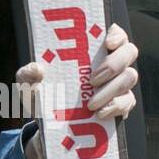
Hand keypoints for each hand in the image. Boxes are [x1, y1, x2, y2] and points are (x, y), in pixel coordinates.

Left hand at [15, 23, 138, 122]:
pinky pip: (128, 102)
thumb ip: (28, 74)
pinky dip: (115, 107)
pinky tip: (99, 114)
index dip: (116, 34)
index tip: (106, 42)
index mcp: (93, 49)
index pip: (115, 33)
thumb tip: (37, 68)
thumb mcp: (29, 83)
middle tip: (92, 80)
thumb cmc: (42, 93)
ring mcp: (119, 83)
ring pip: (129, 78)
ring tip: (91, 104)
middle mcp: (112, 62)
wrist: (48, 125)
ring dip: (111, 90)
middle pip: (129, 52)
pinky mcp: (121, 104)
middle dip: (113, 64)